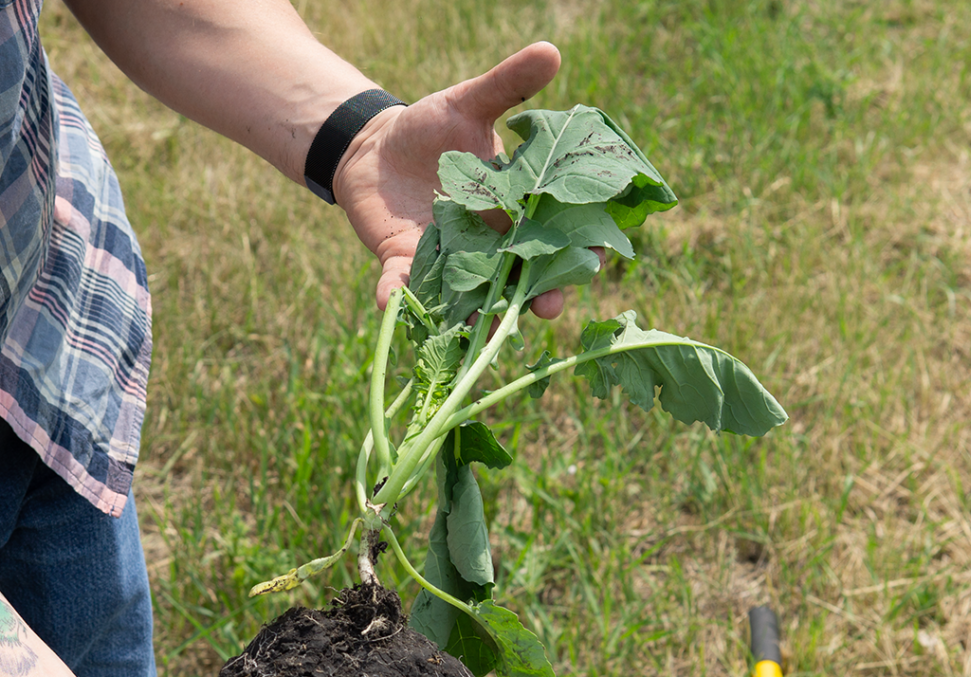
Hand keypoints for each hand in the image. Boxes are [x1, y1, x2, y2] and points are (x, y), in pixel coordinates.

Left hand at [333, 41, 565, 315]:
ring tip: (487, 330)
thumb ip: (508, 88)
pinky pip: (402, 289)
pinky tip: (392, 304)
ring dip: (478, 317)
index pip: (554, 236)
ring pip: (470, 298)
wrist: (374, 148)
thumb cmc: (431, 128)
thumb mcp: (468, 104)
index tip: (595, 255)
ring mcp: (447, 261)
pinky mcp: (405, 265)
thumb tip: (550, 51)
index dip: (578, 249)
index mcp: (513, 211)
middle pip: (522, 279)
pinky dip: (396, 297)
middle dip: (538, 296)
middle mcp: (487, 247)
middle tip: (549, 307)